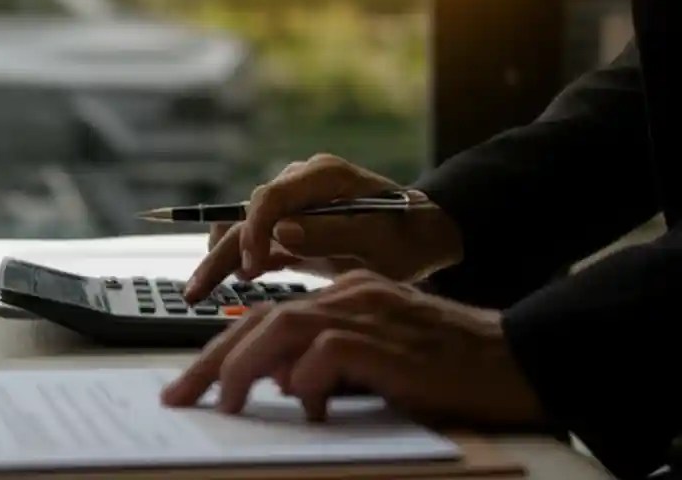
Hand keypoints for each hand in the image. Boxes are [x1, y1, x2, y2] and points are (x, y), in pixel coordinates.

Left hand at [161, 271, 546, 428]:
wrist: (519, 361)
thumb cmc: (453, 370)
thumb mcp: (380, 361)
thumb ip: (330, 363)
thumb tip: (276, 385)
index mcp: (345, 295)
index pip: (268, 315)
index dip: (225, 346)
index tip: (196, 382)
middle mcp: (349, 294)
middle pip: (259, 319)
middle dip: (212, 359)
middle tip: (181, 396)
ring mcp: (366, 312)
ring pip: (279, 328)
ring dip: (242, 368)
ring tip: (224, 406)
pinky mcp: (385, 338)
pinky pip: (324, 352)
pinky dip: (303, 379)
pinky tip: (301, 404)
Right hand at [184, 154, 463, 303]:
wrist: (423, 235)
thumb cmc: (408, 236)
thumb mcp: (379, 239)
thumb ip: (332, 233)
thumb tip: (281, 232)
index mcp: (322, 176)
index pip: (270, 198)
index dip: (254, 232)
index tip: (252, 269)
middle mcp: (300, 185)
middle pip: (247, 216)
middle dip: (220, 253)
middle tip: (196, 291)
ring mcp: (293, 206)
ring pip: (244, 230)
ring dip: (220, 260)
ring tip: (198, 292)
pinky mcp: (291, 228)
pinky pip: (256, 243)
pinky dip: (238, 263)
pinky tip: (221, 284)